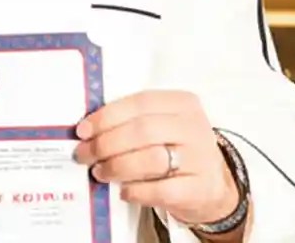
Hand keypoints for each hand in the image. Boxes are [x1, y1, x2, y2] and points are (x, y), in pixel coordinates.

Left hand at [73, 91, 239, 228]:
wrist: (211, 183)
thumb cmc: (177, 149)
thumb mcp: (163, 125)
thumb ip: (132, 121)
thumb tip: (89, 129)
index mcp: (182, 103)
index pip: (139, 103)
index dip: (106, 116)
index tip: (83, 130)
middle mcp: (194, 127)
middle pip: (141, 131)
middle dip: (105, 143)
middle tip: (84, 154)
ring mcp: (199, 159)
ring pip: (150, 159)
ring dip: (117, 167)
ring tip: (100, 172)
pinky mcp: (199, 189)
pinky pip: (161, 190)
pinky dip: (136, 191)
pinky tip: (124, 191)